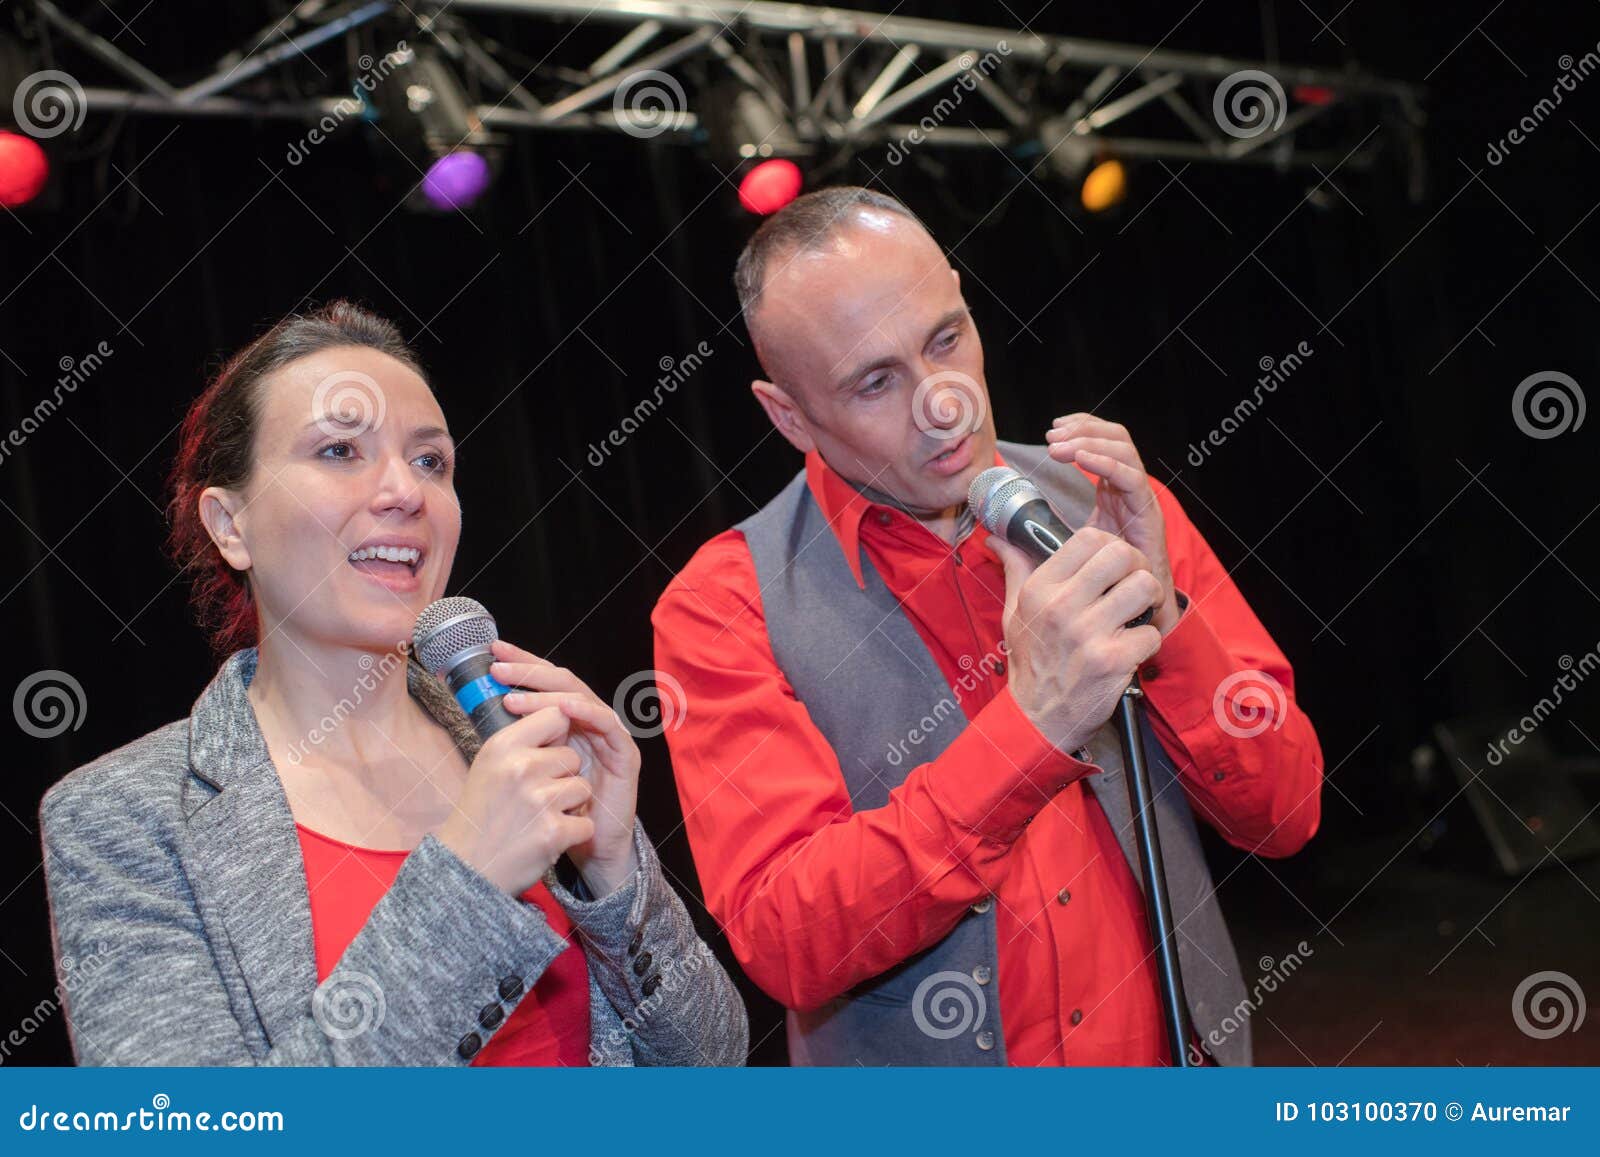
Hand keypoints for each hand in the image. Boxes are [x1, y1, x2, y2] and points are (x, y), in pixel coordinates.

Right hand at [434, 704, 594, 895]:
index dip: (557, 736)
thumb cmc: (482, 814)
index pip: (556, 716)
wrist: (466, 868)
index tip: (546, 753)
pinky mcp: (554, 831)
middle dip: (561, 777)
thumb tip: (561, 714)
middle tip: (533, 799)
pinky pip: (586, 822)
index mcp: (503, 746)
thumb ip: (523, 741)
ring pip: (583, 788)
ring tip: (538, 818)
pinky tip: (546, 838)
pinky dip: (572, 834)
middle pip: (572, 757)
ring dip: (569, 806)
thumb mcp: (490, 765)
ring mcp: (539, 800)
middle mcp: (521, 767)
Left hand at [489, 640, 641, 897]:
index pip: (544, 683)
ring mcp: (608, 734)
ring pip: (580, 699)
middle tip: (499, 668)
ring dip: (547, 695)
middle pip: (562, 683)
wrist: (589, 846)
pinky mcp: (624, 752)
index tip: (492, 653)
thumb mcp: (530, 768)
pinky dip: (585, 712)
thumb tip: (480, 709)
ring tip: (515, 698)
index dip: (522, 665)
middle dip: (530, 672)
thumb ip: (518, 739)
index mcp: (567, 720)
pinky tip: (564, 708)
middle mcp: (589, 720)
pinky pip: (607, 724)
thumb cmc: (556, 809)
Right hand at [988, 526, 1164, 754]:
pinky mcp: (1112, 661)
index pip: (1088, 538)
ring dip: (1149, 601)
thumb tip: (1000, 538)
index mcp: (1040, 590)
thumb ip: (1016, 570)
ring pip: (1144, 588)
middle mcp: (1062, 607)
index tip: (1112, 564)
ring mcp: (1088, 634)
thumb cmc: (1030, 663)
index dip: (1110, 544)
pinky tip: (1131, 650)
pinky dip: (1148, 642)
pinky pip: (1152, 633)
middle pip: (1121, 555)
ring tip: (1136, 614)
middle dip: (1137, 566)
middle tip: (1133, 584)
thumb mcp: (1014, 613)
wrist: (1038, 718)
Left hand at [1045, 413, 1179, 632]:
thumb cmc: (1101, 586)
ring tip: (1059, 447)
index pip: (1102, 444)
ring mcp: (1139, 502)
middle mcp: (1127, 492)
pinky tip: (1081, 460)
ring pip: (1124, 451)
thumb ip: (1028, 544)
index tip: (1051, 431)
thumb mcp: (1058, 555)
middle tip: (1053, 435)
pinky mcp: (1148, 516)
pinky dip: (1106, 463)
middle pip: (1116, 438)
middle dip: (1084, 428)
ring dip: (1090, 441)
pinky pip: (1131, 479)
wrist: (1135, 617)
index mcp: (1110, 493)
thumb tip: (990, 537)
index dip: (1081, 430)